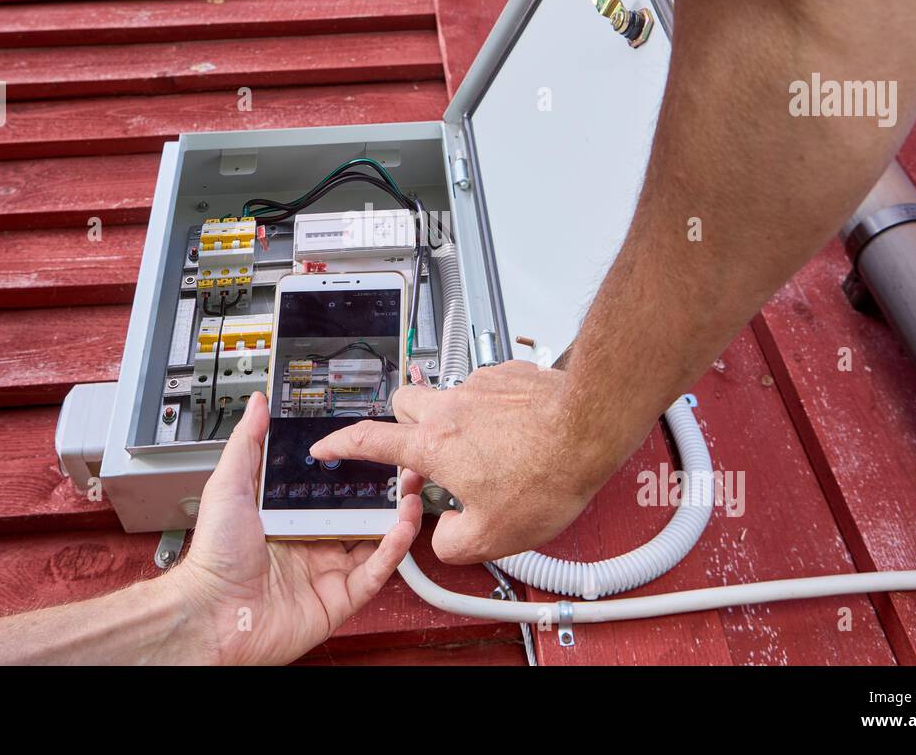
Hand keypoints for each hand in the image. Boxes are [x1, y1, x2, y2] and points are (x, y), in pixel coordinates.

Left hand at [171, 391, 422, 665]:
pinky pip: (376, 571)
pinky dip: (394, 548)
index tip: (373, 446)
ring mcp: (329, 571)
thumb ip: (248, 443)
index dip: (356, 469)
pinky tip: (403, 523)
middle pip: (362, 512)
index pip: (333, 488)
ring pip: (377, 539)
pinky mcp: (341, 597)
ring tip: (412, 489)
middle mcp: (313, 543)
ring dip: (398, 515)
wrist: (213, 615)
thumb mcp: (228, 486)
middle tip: (404, 465)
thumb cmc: (213, 558)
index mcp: (290, 518)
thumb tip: (257, 405)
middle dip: (386, 489)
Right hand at [310, 361, 632, 563]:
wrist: (590, 425)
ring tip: (483, 448)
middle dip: (402, 425)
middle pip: (402, 404)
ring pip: (445, 395)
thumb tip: (444, 534)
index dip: (339, 445)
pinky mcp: (508, 374)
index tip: (325, 446)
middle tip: (423, 451)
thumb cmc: (548, 474)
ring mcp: (479, 386)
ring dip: (451, 419)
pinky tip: (518, 432)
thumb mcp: (494, 535)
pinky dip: (490, 409)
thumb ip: (452, 541)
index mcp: (434, 446)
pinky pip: (484, 388)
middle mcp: (450, 408)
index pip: (369, 441)